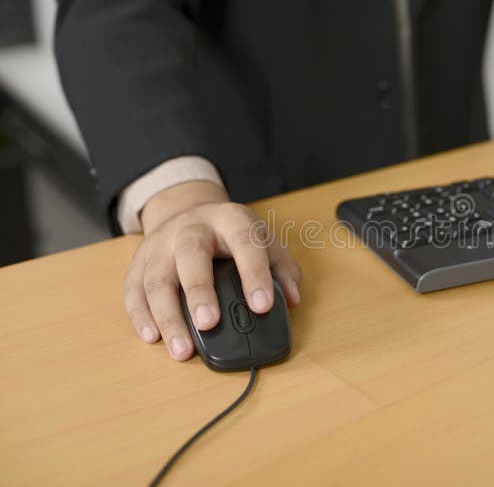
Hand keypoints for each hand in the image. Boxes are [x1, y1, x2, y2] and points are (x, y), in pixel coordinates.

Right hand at [123, 181, 301, 360]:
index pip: (244, 242)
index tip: (262, 306)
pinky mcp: (138, 262)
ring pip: (156, 278)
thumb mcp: (264, 240)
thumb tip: (293, 300)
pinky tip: (153, 337)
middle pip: (190, 255)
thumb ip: (283, 269)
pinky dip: (140, 315)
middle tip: (209, 325)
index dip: (254, 274)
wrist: (190, 211)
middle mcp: (191, 228)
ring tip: (182, 349)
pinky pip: (133, 289)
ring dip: (167, 316)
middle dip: (199, 291)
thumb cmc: (232, 234)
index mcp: (230, 220)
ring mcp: (160, 244)